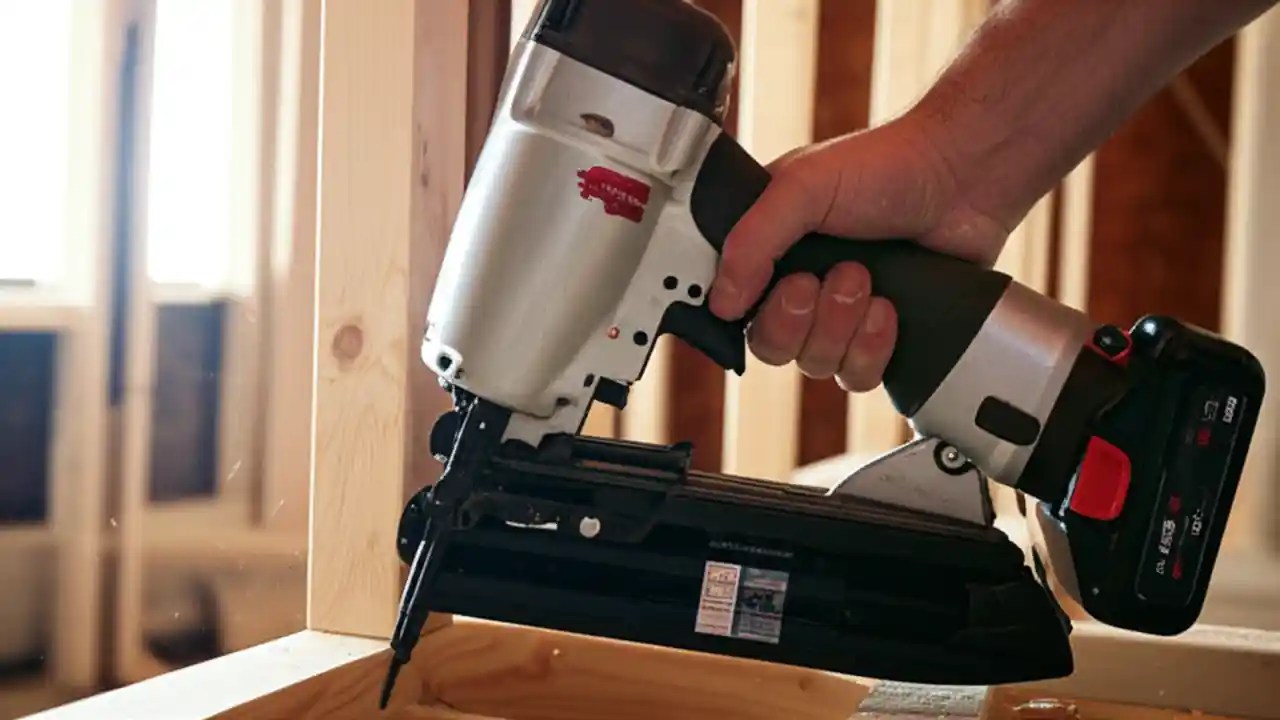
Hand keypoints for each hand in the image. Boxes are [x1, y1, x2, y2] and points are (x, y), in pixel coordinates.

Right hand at [706, 114, 1009, 392]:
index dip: (749, 310)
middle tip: (825, 279)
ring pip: (814, 364)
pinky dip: (872, 348)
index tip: (783, 285)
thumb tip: (722, 302)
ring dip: (840, 327)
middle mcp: (800, 286)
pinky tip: (889, 310)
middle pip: (771, 346)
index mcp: (769, 250)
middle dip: (800, 319)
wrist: (962, 177)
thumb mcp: (800, 186)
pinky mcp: (881, 337)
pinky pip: (857, 376)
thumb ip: (751, 240)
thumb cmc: (885, 167)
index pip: (733, 307)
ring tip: (866, 280)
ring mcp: (841, 315)